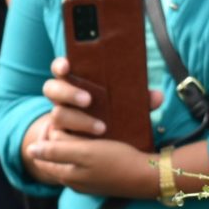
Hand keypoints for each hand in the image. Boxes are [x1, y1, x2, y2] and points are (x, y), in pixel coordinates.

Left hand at [25, 127, 154, 199]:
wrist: (148, 176)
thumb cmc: (116, 161)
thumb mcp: (84, 153)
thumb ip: (56, 152)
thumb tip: (29, 150)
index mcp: (66, 175)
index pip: (42, 155)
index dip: (44, 136)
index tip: (54, 119)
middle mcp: (74, 182)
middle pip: (56, 157)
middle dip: (58, 139)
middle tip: (69, 120)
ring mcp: (89, 182)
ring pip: (71, 160)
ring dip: (72, 144)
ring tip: (82, 127)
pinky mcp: (102, 178)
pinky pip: (85, 163)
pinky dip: (85, 151)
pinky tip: (95, 140)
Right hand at [40, 56, 162, 137]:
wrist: (102, 139)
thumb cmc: (111, 110)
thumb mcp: (123, 102)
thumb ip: (136, 97)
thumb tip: (156, 97)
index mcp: (74, 81)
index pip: (60, 68)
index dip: (60, 65)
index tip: (67, 65)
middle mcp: (61, 98)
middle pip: (52, 89)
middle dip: (69, 93)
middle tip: (88, 100)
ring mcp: (59, 116)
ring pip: (57, 115)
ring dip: (79, 120)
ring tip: (101, 127)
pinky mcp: (61, 136)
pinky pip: (60, 138)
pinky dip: (75, 140)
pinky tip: (90, 144)